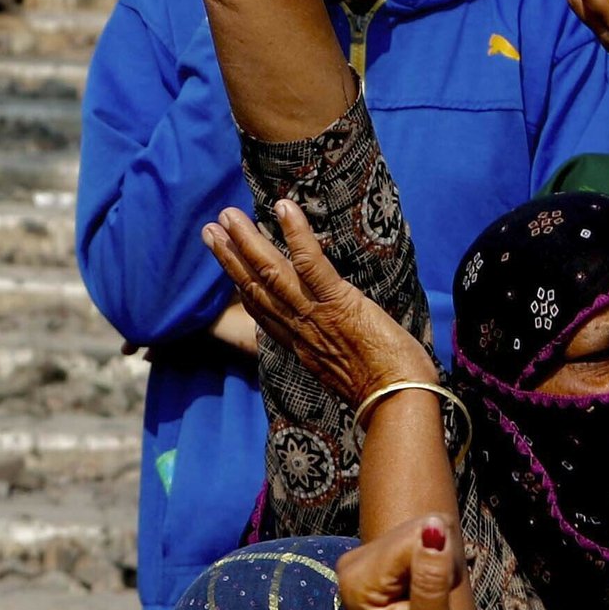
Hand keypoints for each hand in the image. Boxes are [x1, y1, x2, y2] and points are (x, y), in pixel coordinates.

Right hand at [205, 196, 434, 407]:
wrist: (398, 401)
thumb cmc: (388, 391)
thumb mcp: (351, 375)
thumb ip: (340, 356)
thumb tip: (348, 346)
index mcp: (304, 347)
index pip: (266, 314)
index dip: (244, 289)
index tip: (230, 269)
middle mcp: (301, 330)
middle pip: (257, 290)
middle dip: (231, 259)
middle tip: (210, 231)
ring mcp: (316, 314)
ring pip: (273, 273)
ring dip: (247, 242)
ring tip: (227, 215)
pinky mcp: (338, 301)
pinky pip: (311, 264)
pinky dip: (296, 234)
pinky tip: (284, 208)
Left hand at [336, 516, 467, 609]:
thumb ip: (432, 583)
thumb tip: (435, 527)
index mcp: (359, 580)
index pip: (418, 538)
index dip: (441, 569)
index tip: (435, 605)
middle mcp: (356, 561)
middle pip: (422, 528)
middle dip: (442, 566)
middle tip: (434, 608)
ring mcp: (369, 557)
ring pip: (429, 529)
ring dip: (443, 568)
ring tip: (431, 605)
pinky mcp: (385, 555)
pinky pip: (428, 537)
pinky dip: (440, 566)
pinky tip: (428, 596)